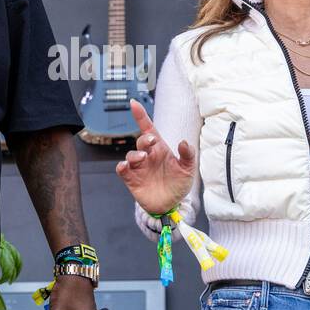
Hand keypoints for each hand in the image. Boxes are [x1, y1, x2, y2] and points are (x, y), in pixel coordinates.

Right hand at [115, 99, 195, 215]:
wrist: (171, 205)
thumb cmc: (178, 184)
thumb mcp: (188, 169)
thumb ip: (187, 155)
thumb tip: (183, 142)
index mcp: (160, 149)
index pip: (149, 129)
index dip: (141, 116)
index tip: (134, 104)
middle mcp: (148, 156)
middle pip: (140, 142)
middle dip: (144, 139)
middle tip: (151, 141)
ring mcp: (139, 168)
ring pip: (130, 156)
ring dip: (134, 155)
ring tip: (143, 159)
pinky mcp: (132, 180)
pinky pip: (122, 170)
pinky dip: (122, 167)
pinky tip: (125, 166)